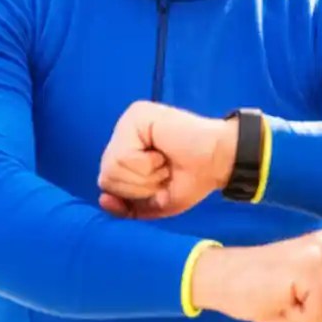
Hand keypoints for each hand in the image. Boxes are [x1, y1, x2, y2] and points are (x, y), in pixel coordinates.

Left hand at [96, 101, 235, 218]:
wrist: (219, 161)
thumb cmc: (191, 180)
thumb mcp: (154, 201)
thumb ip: (126, 206)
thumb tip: (102, 199)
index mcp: (125, 149)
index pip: (107, 181)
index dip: (135, 192)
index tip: (163, 178)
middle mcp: (122, 133)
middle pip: (106, 176)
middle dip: (140, 185)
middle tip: (165, 170)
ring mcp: (127, 121)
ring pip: (113, 168)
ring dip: (145, 176)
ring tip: (165, 162)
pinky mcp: (135, 115)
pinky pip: (123, 157)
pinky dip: (146, 165)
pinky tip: (163, 153)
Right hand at [191, 228, 321, 321]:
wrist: (221, 280)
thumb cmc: (264, 292)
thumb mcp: (313, 305)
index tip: (304, 300)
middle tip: (293, 302)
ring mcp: (320, 251)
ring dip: (312, 318)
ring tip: (286, 299)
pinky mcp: (306, 266)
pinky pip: (321, 312)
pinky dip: (298, 317)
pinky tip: (279, 299)